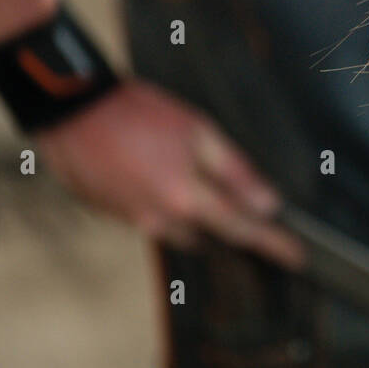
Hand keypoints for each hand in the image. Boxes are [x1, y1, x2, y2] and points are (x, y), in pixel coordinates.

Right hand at [35, 80, 303, 268]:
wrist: (70, 110)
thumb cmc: (137, 113)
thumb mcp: (197, 131)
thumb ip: (235, 172)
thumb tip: (267, 203)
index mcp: (186, 200)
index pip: (242, 230)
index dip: (273, 244)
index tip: (298, 258)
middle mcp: (159, 221)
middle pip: (208, 234)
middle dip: (224, 220)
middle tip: (230, 193)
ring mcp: (132, 221)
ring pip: (177, 229)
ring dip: (189, 211)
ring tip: (181, 170)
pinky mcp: (111, 215)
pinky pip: (149, 217)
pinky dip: (159, 201)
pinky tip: (151, 169)